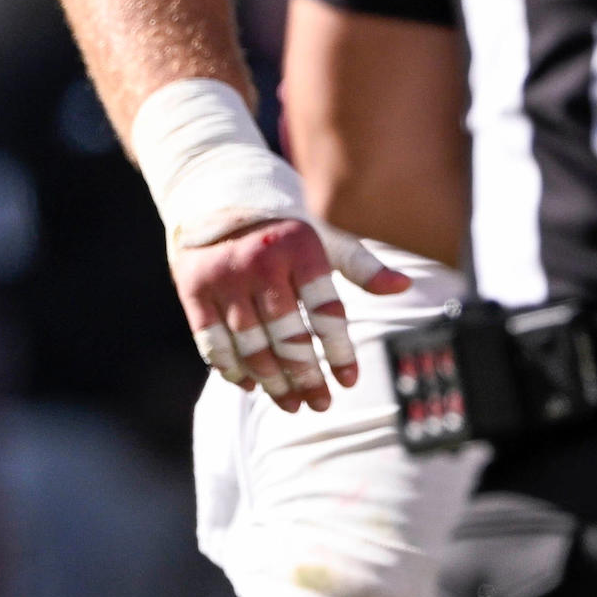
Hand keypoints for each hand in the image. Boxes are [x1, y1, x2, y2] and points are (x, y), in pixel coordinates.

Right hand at [174, 215, 405, 409]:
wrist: (216, 192)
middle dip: (306, 376)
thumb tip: (403, 286)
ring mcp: (224, 277)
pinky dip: (230, 367)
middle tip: (320, 404)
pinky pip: (212, 339)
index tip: (349, 382)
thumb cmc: (286, 226)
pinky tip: (249, 385)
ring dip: (272, 380)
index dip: (340, 351)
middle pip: (288, 335)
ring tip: (291, 404)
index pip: (326, 312)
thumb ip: (363, 266)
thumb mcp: (327, 236)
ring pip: (251, 343)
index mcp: (301, 248)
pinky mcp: (193, 288)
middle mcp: (261, 262)